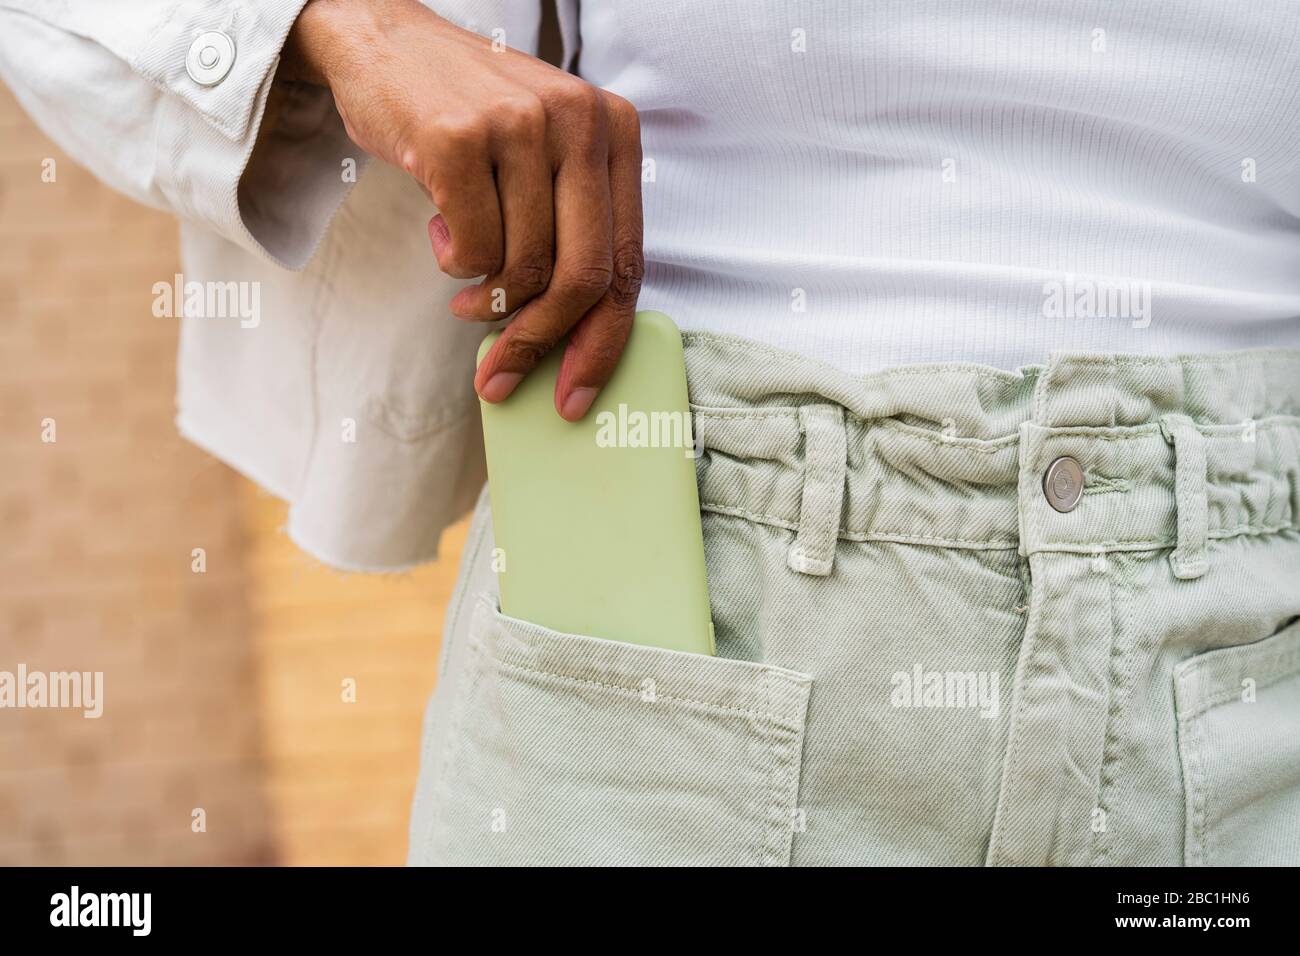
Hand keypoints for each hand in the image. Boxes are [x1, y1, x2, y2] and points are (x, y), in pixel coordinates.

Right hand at [283, 0, 643, 419]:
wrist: (385, 43)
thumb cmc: (469, 120)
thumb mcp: (544, 158)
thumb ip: (570, 231)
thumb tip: (574, 341)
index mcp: (615, 130)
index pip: (627, 261)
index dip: (604, 341)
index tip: (575, 393)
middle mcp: (579, 121)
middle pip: (581, 276)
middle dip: (540, 341)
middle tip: (502, 373)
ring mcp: (521, 124)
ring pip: (521, 269)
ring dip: (484, 297)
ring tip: (463, 281)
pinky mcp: (460, 137)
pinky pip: (471, 249)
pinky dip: (452, 262)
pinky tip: (440, 233)